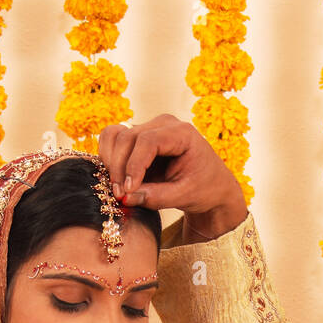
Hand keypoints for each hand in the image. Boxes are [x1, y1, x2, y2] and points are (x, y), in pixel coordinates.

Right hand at [97, 115, 247, 239]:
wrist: (213, 186)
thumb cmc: (205, 188)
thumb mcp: (185, 196)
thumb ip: (157, 197)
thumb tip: (126, 197)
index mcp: (182, 133)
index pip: (148, 141)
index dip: (134, 165)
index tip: (127, 189)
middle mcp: (164, 124)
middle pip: (128, 137)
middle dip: (119, 166)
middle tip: (119, 194)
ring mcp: (149, 128)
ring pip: (116, 135)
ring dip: (110, 161)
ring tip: (118, 188)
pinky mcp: (138, 139)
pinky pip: (114, 140)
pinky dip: (109, 158)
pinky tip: (116, 178)